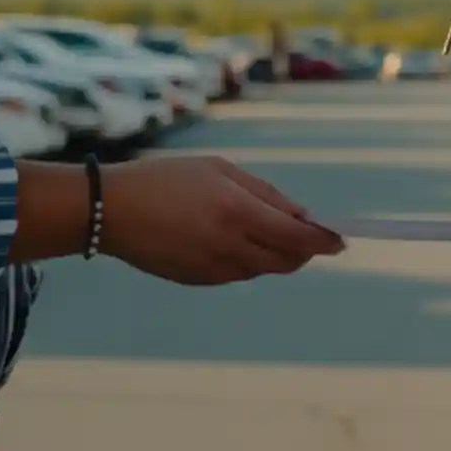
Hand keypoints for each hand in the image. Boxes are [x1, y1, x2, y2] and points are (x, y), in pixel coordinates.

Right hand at [98, 156, 344, 284]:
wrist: (110, 209)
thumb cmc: (167, 179)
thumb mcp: (220, 170)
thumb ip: (265, 194)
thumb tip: (302, 217)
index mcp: (238, 212)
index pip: (297, 238)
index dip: (324, 241)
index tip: (341, 239)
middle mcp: (230, 246)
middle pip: (287, 261)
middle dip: (305, 251)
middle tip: (315, 236)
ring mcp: (213, 269)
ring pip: (263, 269)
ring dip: (277, 254)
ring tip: (270, 230)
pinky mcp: (198, 281)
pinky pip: (238, 274)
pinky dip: (249, 260)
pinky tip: (235, 239)